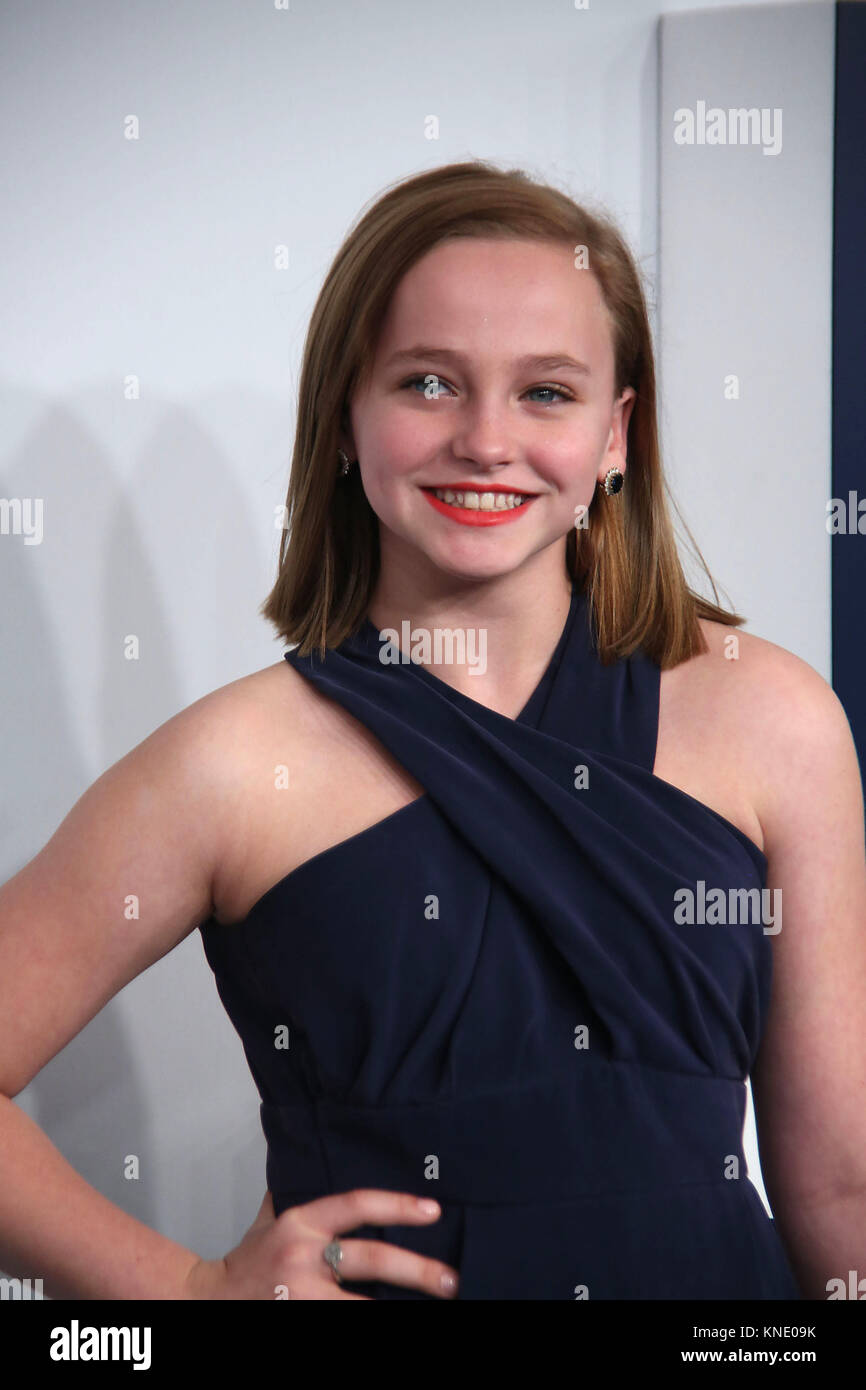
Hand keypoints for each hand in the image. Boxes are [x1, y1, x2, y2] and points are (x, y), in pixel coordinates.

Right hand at [184, 1189, 459, 1299]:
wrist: (203, 1301)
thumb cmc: (243, 1263)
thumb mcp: (267, 1221)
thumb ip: (292, 1196)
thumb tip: (310, 1157)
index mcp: (300, 1223)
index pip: (357, 1204)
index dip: (398, 1205)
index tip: (433, 1210)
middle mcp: (303, 1256)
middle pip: (371, 1258)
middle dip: (417, 1270)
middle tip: (451, 1280)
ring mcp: (301, 1294)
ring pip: (362, 1303)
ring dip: (398, 1309)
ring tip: (435, 1311)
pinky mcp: (301, 1319)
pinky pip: (346, 1323)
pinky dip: (369, 1322)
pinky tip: (394, 1322)